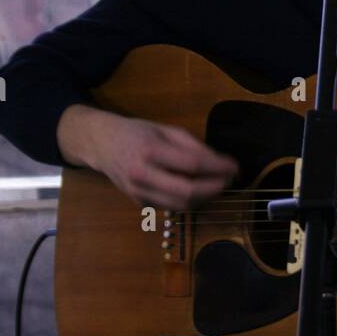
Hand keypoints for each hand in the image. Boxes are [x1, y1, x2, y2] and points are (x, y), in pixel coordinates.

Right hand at [58, 104, 239, 208]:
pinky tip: (200, 190)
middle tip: (230, 180)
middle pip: (187, 191)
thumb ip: (192, 146)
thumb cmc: (136, 132)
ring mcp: (139, 193)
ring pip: (181, 205)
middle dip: (215, 188)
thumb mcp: (165, 129)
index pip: (192, 164)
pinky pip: (171, 206)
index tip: (235, 167)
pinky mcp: (140, 203)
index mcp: (150, 151)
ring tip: (219, 185)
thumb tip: (220, 162)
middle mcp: (142, 175)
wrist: (101, 144)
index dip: (218, 168)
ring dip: (206, 198)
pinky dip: (190, 201)